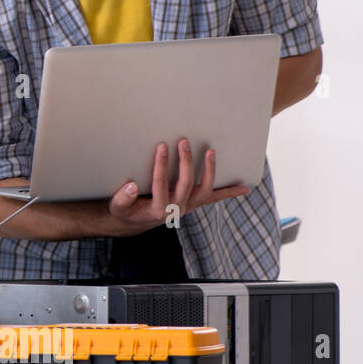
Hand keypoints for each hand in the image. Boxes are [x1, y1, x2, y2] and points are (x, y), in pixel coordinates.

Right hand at [108, 139, 250, 235]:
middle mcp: (176, 209)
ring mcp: (188, 206)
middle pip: (186, 184)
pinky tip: (245, 188)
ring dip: (210, 170)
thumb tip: (130, 185)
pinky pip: (214, 198)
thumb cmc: (126, 210)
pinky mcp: (194, 203)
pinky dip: (229, 193)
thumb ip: (122, 198)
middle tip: (183, 142)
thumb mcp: (117, 206)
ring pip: (204, 190)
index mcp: (157, 209)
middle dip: (186, 162)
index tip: (162, 146)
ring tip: (211, 152)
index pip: (160, 183)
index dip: (162, 165)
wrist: (136, 221)